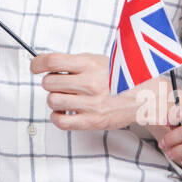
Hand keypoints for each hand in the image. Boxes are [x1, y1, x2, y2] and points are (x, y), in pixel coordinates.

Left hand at [31, 51, 165, 130]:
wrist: (146, 96)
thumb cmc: (119, 78)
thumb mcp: (97, 60)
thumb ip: (73, 62)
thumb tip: (44, 63)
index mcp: (89, 64)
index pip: (51, 61)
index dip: (37, 64)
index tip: (35, 67)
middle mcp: (89, 84)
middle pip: (48, 83)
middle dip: (50, 82)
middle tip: (60, 83)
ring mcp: (90, 104)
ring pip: (52, 101)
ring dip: (55, 99)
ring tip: (67, 97)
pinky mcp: (92, 121)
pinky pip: (60, 121)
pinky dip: (58, 116)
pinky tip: (66, 111)